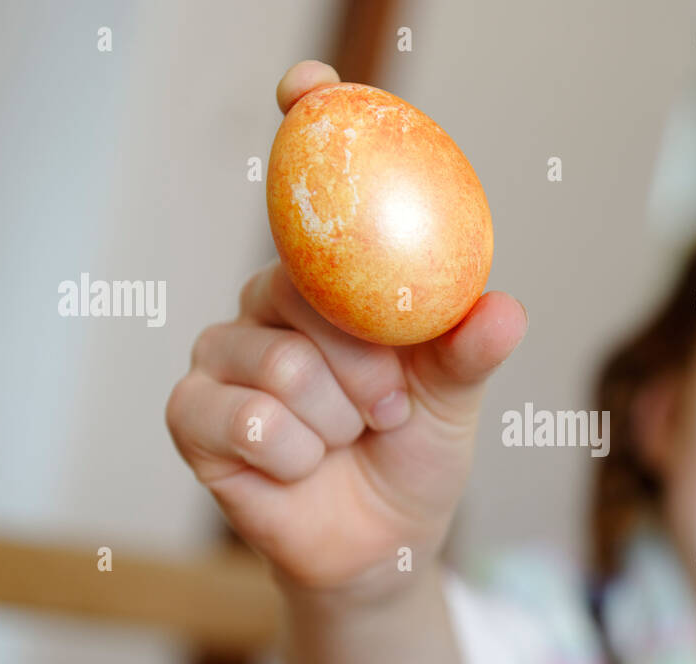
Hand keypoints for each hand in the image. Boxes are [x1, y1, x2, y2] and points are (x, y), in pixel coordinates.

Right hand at [166, 61, 526, 596]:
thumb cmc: (415, 458)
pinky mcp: (191, 415)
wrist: (382, 547)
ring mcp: (223, 356)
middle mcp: (268, 306)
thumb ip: (467, 351)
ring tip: (349, 440)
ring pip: (279, 363)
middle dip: (367, 365)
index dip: (306, 127)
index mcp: (330, 286)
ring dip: (336, 420)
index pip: (310, 193)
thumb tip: (504, 308)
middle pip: (300, 287)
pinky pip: (239, 415)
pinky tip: (299, 469)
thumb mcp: (454, 401)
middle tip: (388, 408)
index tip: (308, 84)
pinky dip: (290, 453)